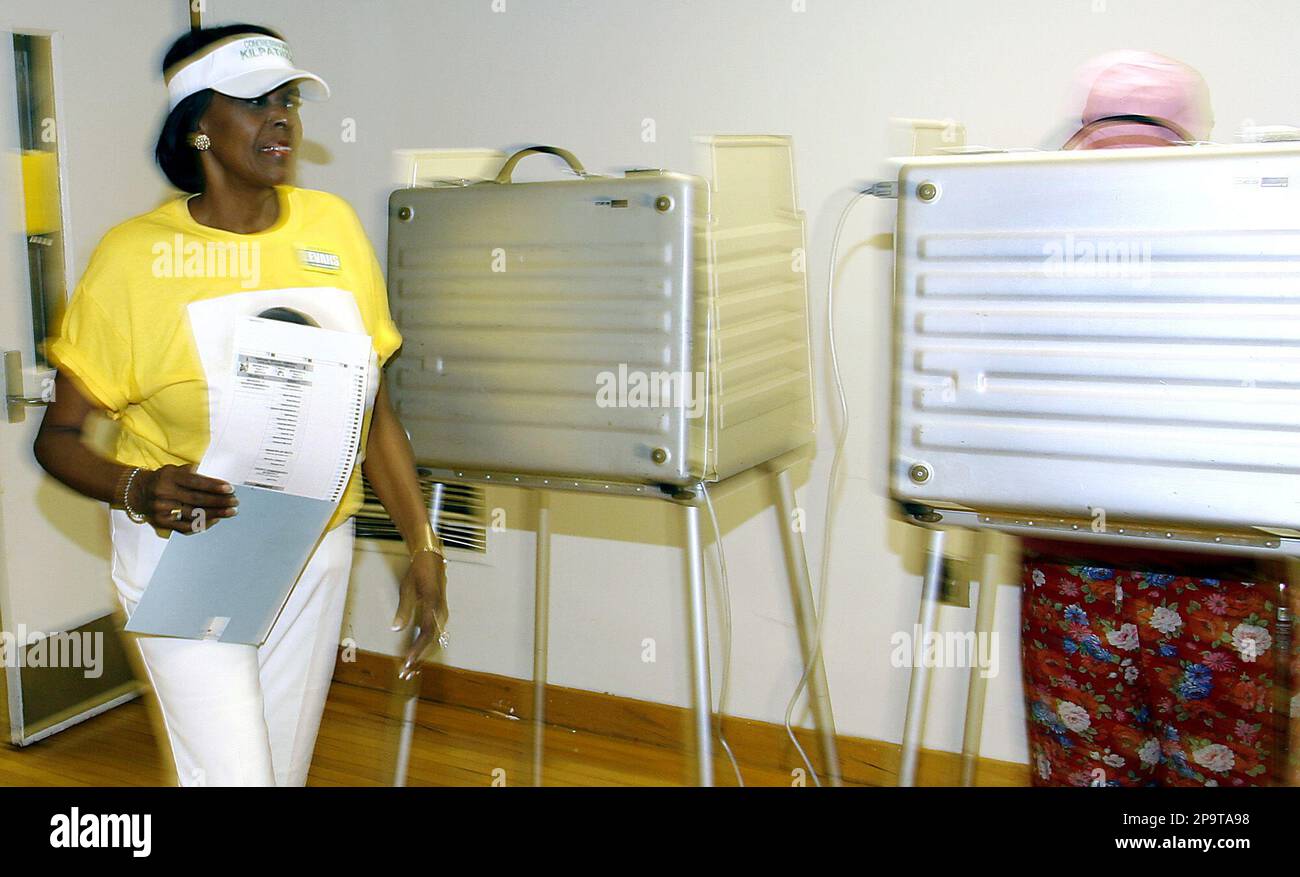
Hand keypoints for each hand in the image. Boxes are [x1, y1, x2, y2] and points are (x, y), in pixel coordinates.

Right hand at [134, 464, 238, 533]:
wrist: (137, 491)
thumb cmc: (163, 479)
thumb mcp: (174, 469)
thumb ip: (192, 474)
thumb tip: (217, 482)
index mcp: (169, 477)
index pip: (196, 482)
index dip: (214, 486)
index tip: (230, 489)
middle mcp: (164, 493)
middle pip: (197, 500)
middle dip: (219, 501)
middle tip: (235, 502)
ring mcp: (162, 509)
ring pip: (193, 514)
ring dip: (215, 514)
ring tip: (230, 512)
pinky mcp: (162, 522)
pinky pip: (185, 527)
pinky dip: (202, 524)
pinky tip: (215, 520)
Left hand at [391, 549, 449, 680]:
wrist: (431, 559)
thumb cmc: (417, 572)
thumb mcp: (407, 589)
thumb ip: (403, 610)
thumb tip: (395, 629)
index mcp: (434, 606)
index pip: (427, 634)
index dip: (417, 650)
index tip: (408, 662)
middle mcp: (441, 613)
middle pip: (432, 642)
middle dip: (419, 659)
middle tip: (405, 674)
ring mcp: (442, 615)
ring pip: (433, 640)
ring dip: (422, 656)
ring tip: (409, 671)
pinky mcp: (439, 615)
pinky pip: (433, 635)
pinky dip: (424, 648)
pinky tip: (415, 657)